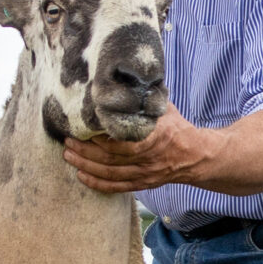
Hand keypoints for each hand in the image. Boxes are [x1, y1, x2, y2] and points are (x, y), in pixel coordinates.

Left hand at [62, 105, 211, 194]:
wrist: (195, 154)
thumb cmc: (176, 126)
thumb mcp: (164, 107)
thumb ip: (144, 97)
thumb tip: (124, 76)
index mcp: (154, 137)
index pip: (122, 141)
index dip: (100, 137)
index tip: (83, 127)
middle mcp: (148, 158)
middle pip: (110, 158)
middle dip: (85, 150)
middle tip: (67, 141)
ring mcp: (145, 173)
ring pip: (110, 173)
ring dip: (86, 165)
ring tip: (68, 155)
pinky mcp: (142, 183)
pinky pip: (117, 187)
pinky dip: (97, 183)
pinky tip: (82, 176)